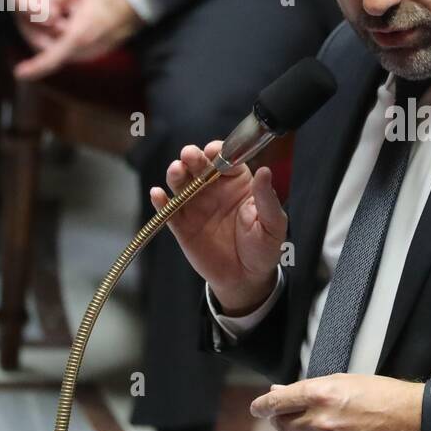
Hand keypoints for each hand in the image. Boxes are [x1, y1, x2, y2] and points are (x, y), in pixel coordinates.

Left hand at [12, 0, 141, 79]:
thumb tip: (47, 8)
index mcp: (77, 35)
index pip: (51, 58)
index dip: (34, 68)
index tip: (19, 73)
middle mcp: (87, 48)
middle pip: (57, 52)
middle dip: (49, 39)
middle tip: (53, 17)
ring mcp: (97, 50)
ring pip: (69, 50)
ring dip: (63, 37)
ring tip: (72, 12)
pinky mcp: (104, 48)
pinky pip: (82, 47)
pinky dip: (74, 36)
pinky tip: (81, 15)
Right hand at [150, 142, 286, 312]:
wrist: (247, 278)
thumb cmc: (263, 248)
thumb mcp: (272, 224)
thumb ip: (267, 199)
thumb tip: (265, 173)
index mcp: (238, 184)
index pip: (226, 160)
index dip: (219, 152)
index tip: (215, 151)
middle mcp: (214, 190)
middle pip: (200, 166)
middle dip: (194, 157)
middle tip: (190, 155)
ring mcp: (196, 206)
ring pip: (181, 183)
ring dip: (176, 173)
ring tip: (177, 171)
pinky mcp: (182, 226)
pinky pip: (169, 211)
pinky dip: (160, 202)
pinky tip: (158, 195)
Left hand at [251, 374, 424, 430]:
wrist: (405, 419)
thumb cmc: (378, 394)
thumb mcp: (341, 380)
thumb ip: (307, 388)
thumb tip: (279, 391)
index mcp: (319, 393)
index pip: (277, 402)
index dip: (262, 406)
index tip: (257, 408)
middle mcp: (318, 420)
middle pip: (282, 425)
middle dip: (281, 420)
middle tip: (290, 415)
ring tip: (317, 427)